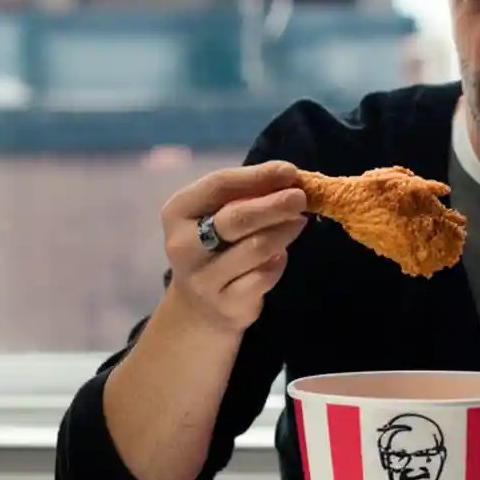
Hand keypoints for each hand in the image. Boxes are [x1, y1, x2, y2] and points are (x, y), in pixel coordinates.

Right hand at [159, 160, 307, 334]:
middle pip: (236, 218)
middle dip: (274, 205)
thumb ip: (245, 194)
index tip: (289, 171)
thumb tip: (288, 176)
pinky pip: (263, 276)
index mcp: (178, 212)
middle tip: (301, 197)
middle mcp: (183, 245)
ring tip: (299, 222)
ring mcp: (203, 278)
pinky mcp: (226, 304)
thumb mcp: (216, 215)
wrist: (198, 308)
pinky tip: (281, 255)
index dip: (257, 176)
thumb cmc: (215, 247)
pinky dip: (278, 262)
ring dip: (284, 232)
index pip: (218, 185)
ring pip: (255, 248)